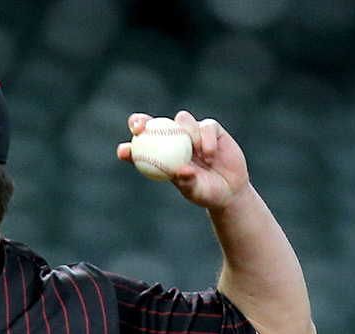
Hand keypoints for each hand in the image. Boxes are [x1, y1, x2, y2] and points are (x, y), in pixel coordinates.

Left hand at [116, 110, 250, 212]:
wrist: (230, 190)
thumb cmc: (207, 193)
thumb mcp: (195, 191)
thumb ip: (187, 182)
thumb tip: (181, 170)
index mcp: (163, 156)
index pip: (141, 147)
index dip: (129, 147)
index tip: (124, 151)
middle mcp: (174, 140)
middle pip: (153, 123)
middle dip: (141, 121)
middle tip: (140, 128)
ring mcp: (192, 132)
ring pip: (182, 120)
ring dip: (187, 132)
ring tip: (198, 154)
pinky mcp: (211, 129)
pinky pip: (206, 126)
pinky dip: (206, 139)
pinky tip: (209, 155)